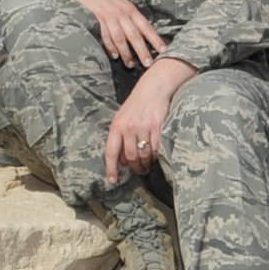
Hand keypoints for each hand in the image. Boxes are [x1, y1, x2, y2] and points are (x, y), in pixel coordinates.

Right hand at [56, 0, 163, 68]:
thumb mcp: (123, 5)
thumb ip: (132, 18)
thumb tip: (144, 34)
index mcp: (131, 9)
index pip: (146, 27)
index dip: (155, 39)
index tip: (164, 50)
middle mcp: (122, 13)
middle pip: (134, 35)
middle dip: (142, 50)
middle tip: (149, 63)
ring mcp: (110, 16)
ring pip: (120, 38)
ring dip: (126, 53)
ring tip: (130, 64)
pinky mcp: (99, 19)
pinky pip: (106, 35)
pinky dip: (110, 46)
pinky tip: (114, 55)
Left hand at [104, 55, 194, 184]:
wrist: (153, 88)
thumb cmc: (137, 105)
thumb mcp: (122, 118)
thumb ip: (120, 137)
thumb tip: (120, 159)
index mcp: (116, 126)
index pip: (110, 152)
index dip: (111, 168)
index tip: (112, 181)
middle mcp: (128, 128)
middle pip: (130, 157)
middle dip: (134, 168)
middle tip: (139, 171)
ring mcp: (143, 128)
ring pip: (143, 155)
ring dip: (146, 164)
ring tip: (147, 165)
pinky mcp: (157, 127)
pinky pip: (156, 149)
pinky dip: (156, 156)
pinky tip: (156, 156)